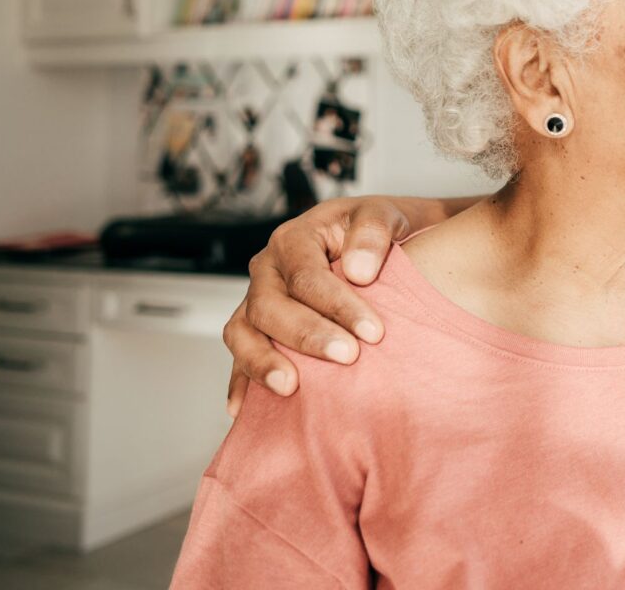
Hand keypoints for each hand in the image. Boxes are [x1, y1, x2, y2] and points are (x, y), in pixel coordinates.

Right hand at [224, 197, 412, 417]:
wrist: (380, 242)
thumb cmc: (378, 231)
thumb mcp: (384, 214)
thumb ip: (373, 233)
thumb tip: (359, 271)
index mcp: (294, 238)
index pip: (308, 277)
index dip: (339, 306)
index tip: (374, 332)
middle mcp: (268, 269)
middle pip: (270, 307)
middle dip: (308, 336)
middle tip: (348, 357)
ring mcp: (257, 299)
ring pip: (242, 332)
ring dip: (262, 363)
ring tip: (290, 388)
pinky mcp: (257, 327)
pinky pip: (239, 353)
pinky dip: (240, 381)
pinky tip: (244, 410)